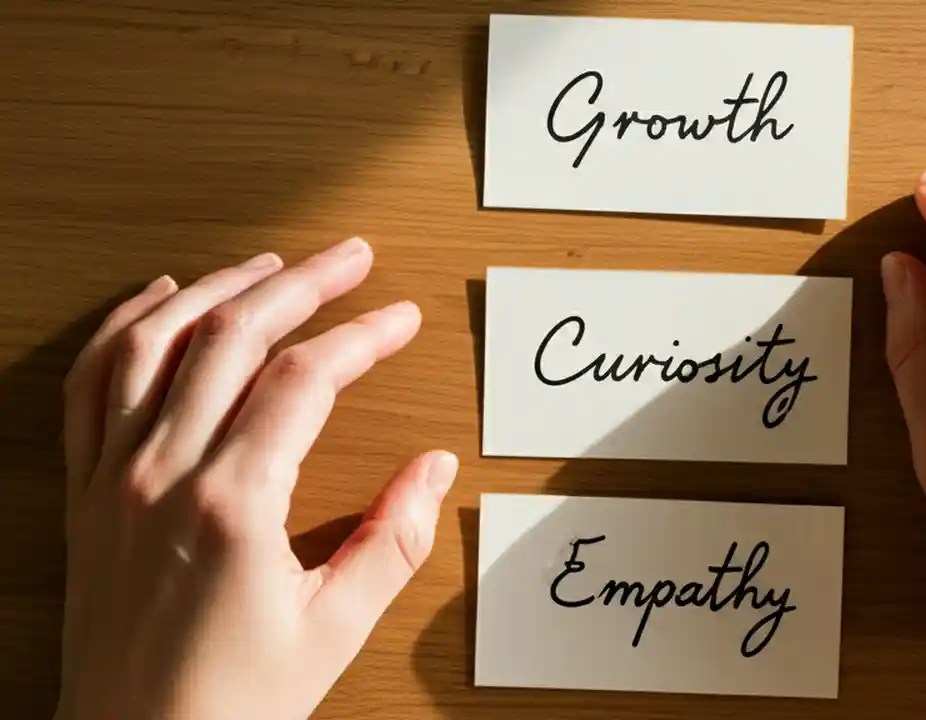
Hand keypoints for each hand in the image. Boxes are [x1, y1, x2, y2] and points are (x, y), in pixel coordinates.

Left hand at [57, 238, 457, 718]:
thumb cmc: (229, 705)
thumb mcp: (334, 630)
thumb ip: (393, 542)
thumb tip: (433, 471)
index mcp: (232, 504)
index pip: (304, 380)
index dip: (361, 336)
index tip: (400, 319)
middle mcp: (163, 474)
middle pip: (232, 338)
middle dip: (300, 284)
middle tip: (350, 257)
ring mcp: (115, 477)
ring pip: (155, 343)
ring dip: (216, 290)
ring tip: (268, 263)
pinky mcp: (86, 493)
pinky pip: (90, 384)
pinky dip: (123, 328)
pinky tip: (157, 301)